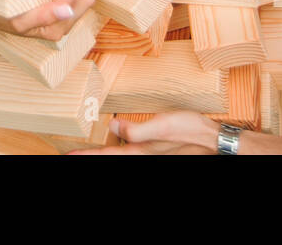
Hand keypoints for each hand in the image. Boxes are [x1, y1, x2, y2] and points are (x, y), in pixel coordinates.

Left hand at [72, 110, 218, 154]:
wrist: (213, 139)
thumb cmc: (191, 131)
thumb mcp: (163, 126)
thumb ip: (137, 129)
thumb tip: (112, 125)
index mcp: (140, 151)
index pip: (107, 155)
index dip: (87, 155)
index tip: (68, 155)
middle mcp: (142, 154)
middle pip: (112, 155)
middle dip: (93, 154)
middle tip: (74, 153)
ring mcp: (149, 153)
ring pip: (120, 153)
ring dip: (105, 151)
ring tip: (90, 149)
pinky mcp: (155, 148)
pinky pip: (130, 150)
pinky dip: (118, 148)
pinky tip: (117, 141)